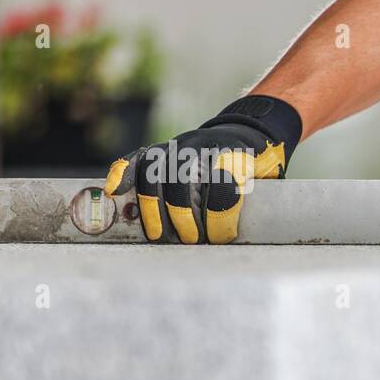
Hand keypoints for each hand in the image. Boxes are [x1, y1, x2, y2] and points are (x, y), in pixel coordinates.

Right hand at [103, 95, 301, 243]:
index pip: (223, 185)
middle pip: (181, 179)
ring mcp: (179, 145)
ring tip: (156, 235)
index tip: (219, 239)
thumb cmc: (257, 167)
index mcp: (235, 155)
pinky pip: (137, 158)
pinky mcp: (162, 149)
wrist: (245, 134)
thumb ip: (257, 207)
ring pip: (153, 170)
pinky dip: (121, 173)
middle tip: (189, 241)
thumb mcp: (267, 183)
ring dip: (151, 206)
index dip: (220, 217)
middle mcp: (203, 147)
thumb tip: (240, 245)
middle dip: (182, 216)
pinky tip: (112, 192)